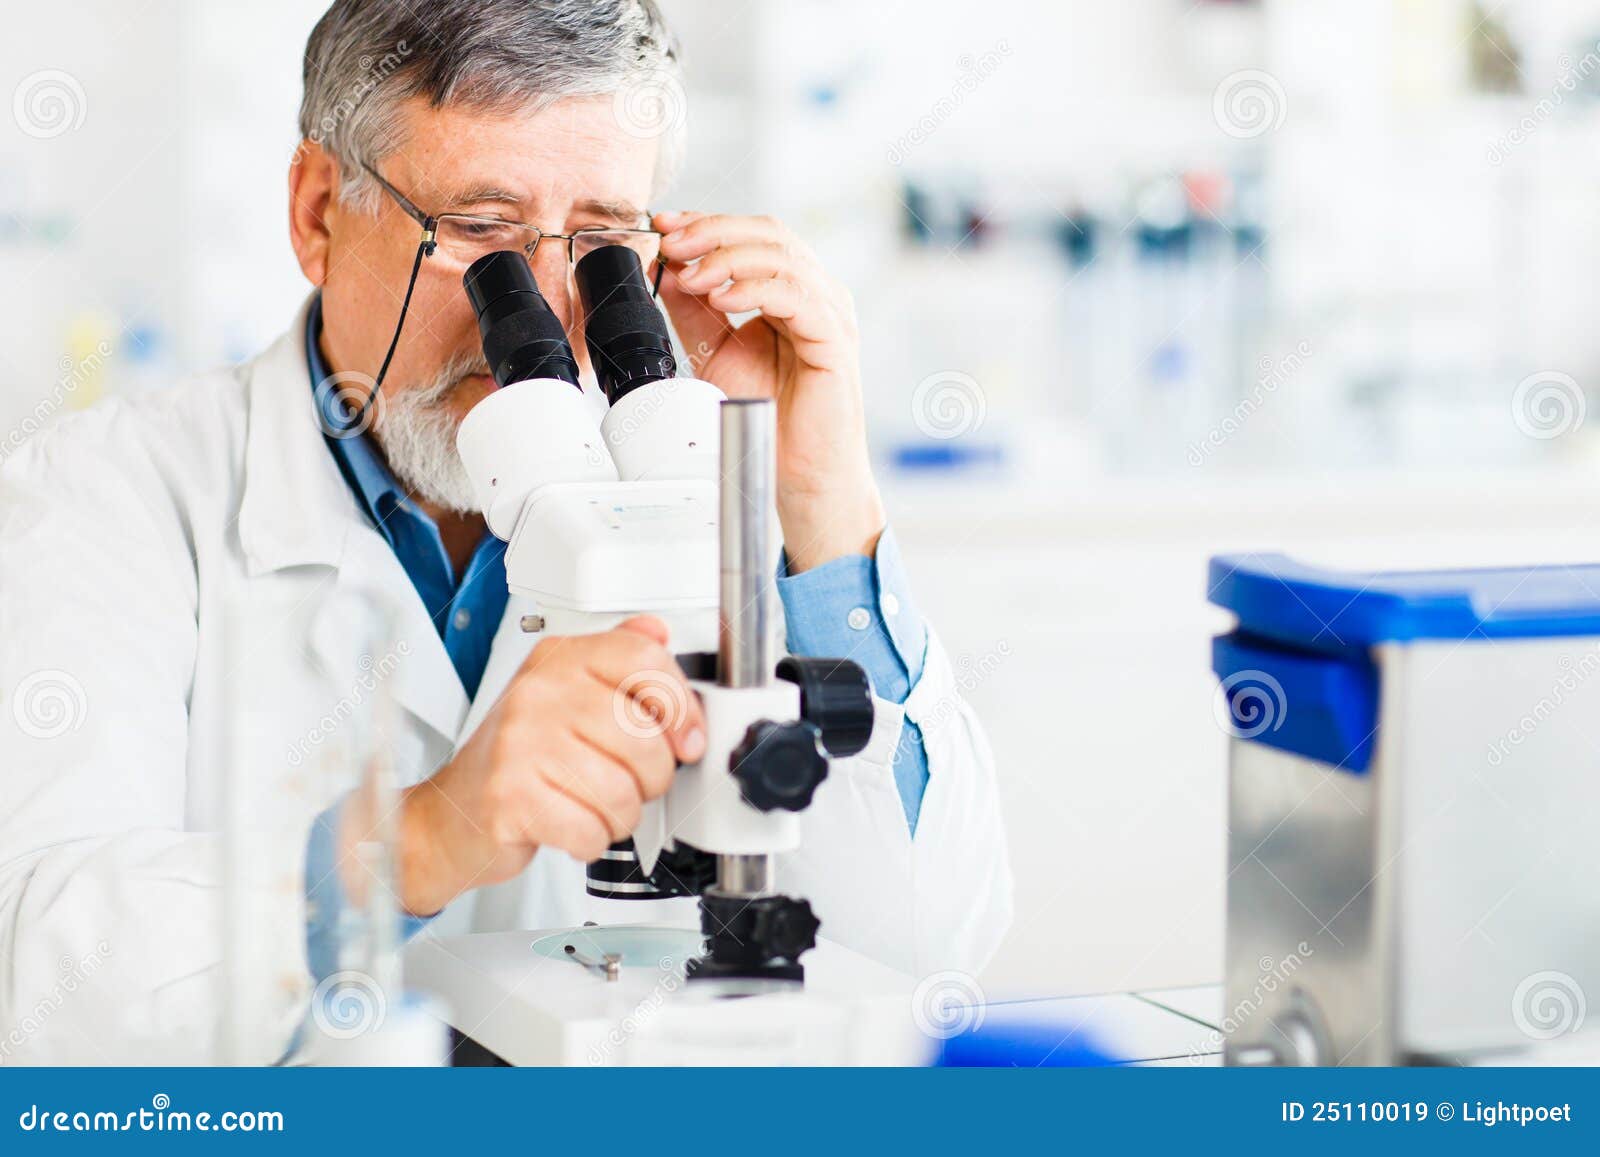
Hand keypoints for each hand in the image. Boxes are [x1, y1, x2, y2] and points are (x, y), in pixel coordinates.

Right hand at [375, 616, 705, 915]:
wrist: (453, 813)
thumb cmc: (517, 757)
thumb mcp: (565, 695)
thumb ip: (615, 661)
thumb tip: (657, 631)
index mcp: (559, 659)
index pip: (644, 659)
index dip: (681, 706)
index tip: (687, 738)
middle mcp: (539, 692)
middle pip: (644, 737)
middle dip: (652, 777)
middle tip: (629, 782)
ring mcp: (521, 743)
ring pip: (623, 791)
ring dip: (621, 815)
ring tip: (596, 806)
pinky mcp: (511, 796)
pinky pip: (591, 828)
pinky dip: (592, 839)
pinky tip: (573, 826)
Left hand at [654, 211, 885, 573]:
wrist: (800, 473)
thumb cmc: (771, 418)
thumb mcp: (716, 353)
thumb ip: (694, 312)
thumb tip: (666, 269)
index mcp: (792, 291)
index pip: (753, 237)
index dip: (707, 223)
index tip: (663, 226)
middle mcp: (816, 294)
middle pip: (769, 234)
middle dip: (713, 232)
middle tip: (672, 243)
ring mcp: (830, 314)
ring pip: (782, 257)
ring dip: (728, 257)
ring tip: (692, 276)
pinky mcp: (835, 340)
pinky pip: (796, 296)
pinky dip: (755, 288)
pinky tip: (723, 298)